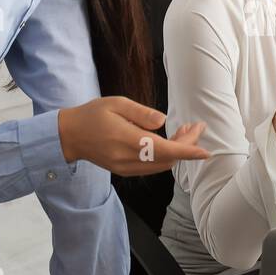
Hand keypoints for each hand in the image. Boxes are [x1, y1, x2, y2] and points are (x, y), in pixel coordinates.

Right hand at [59, 96, 208, 175]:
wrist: (70, 136)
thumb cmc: (93, 115)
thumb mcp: (116, 103)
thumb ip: (141, 112)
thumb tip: (163, 121)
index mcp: (126, 139)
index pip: (164, 149)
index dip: (187, 151)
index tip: (205, 151)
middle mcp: (127, 158)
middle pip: (167, 158)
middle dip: (187, 145)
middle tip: (195, 127)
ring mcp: (126, 167)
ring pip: (162, 165)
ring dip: (177, 152)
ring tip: (184, 132)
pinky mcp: (124, 170)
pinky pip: (152, 167)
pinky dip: (166, 157)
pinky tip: (169, 143)